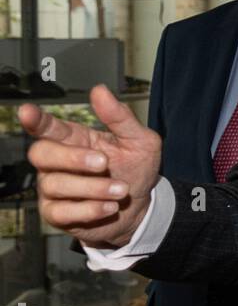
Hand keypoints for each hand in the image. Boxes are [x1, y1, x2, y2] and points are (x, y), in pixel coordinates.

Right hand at [19, 84, 161, 247]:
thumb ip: (120, 117)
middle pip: (41, 154)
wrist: (141, 207)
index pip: (48, 127)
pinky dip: (89, 209)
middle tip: (103, 162)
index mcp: (75, 139)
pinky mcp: (57, 214)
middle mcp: (58, 163)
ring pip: (55, 184)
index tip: (27, 112)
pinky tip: (110, 207)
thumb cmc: (135, 169)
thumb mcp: (140, 141)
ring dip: (93, 188)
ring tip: (121, 189)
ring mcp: (54, 188)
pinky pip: (60, 212)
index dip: (36, 120)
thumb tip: (100, 91)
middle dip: (72, 158)